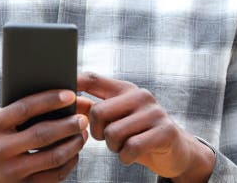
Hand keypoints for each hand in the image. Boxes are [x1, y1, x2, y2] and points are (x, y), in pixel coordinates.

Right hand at [0, 89, 88, 182]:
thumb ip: (13, 114)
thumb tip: (54, 100)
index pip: (25, 108)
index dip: (50, 100)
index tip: (70, 94)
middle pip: (43, 134)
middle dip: (68, 124)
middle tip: (83, 117)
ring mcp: (10, 172)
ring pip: (52, 158)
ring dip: (73, 145)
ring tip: (82, 135)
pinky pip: (52, 177)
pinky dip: (67, 164)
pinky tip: (73, 154)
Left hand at [76, 72, 214, 181]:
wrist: (177, 151)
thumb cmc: (138, 134)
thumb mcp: (117, 118)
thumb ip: (93, 107)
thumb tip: (65, 101)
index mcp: (125, 88)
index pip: (93, 79)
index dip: (73, 84)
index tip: (60, 95)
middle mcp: (140, 95)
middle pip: (98, 112)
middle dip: (96, 132)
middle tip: (106, 138)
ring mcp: (154, 112)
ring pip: (113, 133)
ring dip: (113, 147)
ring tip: (122, 146)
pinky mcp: (165, 131)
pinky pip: (131, 148)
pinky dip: (125, 157)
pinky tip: (130, 155)